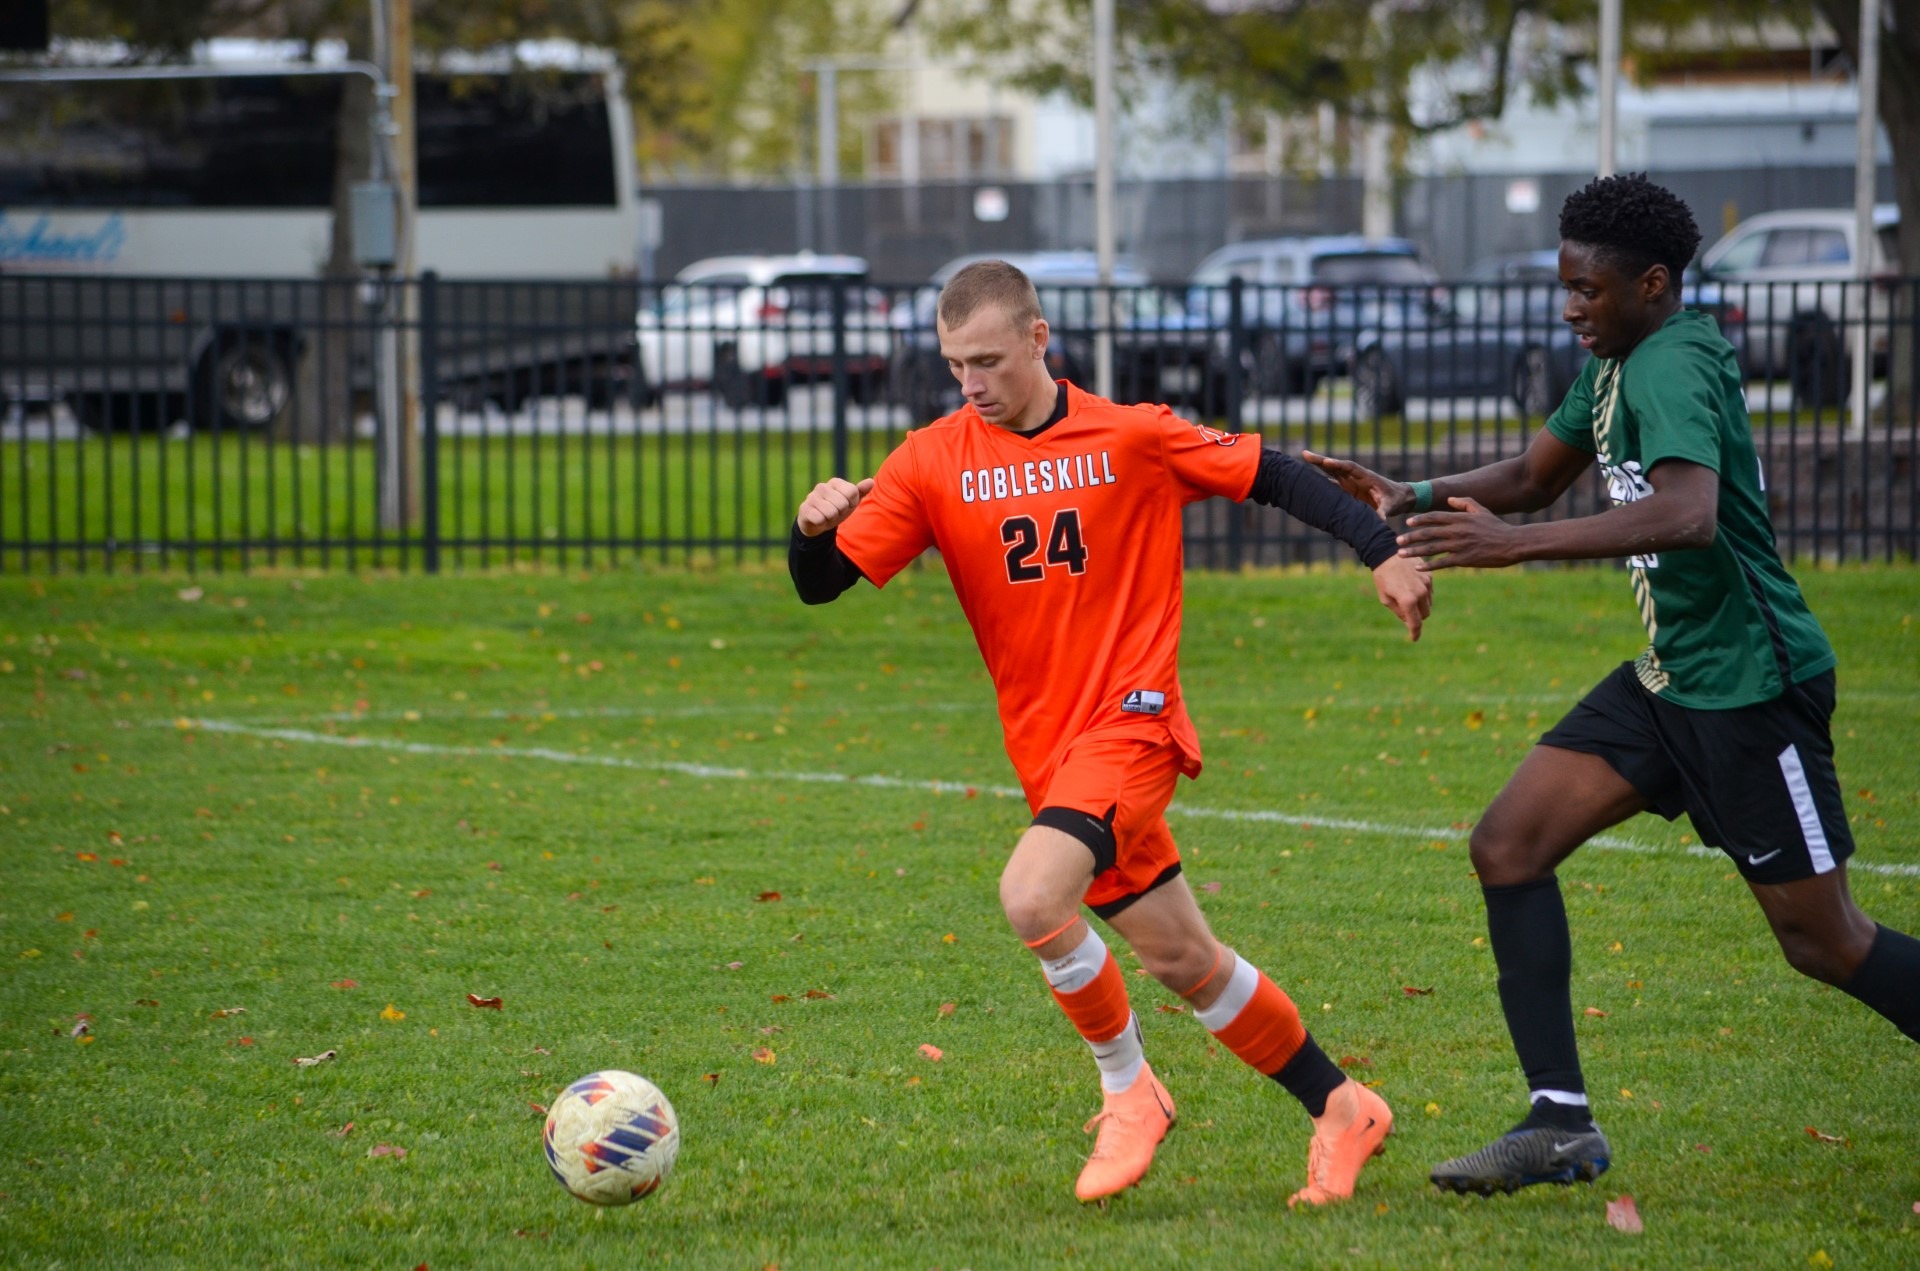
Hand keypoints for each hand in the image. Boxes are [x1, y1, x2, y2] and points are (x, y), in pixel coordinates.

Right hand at [796, 477, 875, 536]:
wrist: (817, 522)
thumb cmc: (837, 509)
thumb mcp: (851, 502)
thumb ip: (860, 492)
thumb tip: (871, 482)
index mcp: (835, 482)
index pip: (852, 492)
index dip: (851, 503)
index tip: (846, 505)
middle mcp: (822, 486)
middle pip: (842, 503)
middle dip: (841, 512)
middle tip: (835, 512)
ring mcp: (811, 497)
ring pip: (831, 512)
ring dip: (831, 519)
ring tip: (827, 516)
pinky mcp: (804, 509)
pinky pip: (819, 519)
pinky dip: (821, 523)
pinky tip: (818, 519)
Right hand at [1301, 450, 1412, 516]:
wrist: (1399, 498)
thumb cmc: (1396, 499)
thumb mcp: (1391, 506)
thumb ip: (1384, 512)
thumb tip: (1380, 520)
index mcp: (1366, 477)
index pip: (1350, 468)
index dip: (1338, 465)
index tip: (1326, 462)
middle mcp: (1355, 477)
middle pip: (1336, 466)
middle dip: (1321, 461)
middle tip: (1305, 454)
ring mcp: (1350, 482)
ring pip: (1331, 472)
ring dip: (1318, 466)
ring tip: (1304, 458)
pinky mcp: (1347, 489)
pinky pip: (1331, 483)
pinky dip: (1320, 480)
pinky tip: (1308, 480)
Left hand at [1370, 554, 1430, 640]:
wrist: (1387, 554)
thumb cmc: (1382, 577)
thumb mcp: (1385, 598)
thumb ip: (1399, 612)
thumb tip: (1409, 621)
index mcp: (1408, 600)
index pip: (1415, 623)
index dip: (1415, 633)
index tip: (1414, 639)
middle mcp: (1420, 593)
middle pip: (1425, 614)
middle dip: (1417, 617)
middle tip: (1406, 614)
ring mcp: (1427, 584)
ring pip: (1429, 604)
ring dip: (1420, 606)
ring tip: (1406, 598)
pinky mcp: (1429, 576)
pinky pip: (1430, 592)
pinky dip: (1423, 595)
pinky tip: (1412, 589)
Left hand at [1398, 497, 1524, 570]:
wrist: (1512, 543)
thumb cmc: (1497, 527)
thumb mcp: (1482, 511)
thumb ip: (1465, 503)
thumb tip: (1450, 498)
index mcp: (1460, 519)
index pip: (1434, 517)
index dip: (1419, 520)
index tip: (1407, 523)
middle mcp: (1457, 531)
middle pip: (1428, 533)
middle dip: (1410, 537)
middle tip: (1396, 540)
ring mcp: (1460, 545)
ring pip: (1431, 548)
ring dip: (1414, 551)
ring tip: (1400, 554)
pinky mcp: (1464, 559)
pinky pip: (1442, 563)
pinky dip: (1429, 566)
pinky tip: (1418, 568)